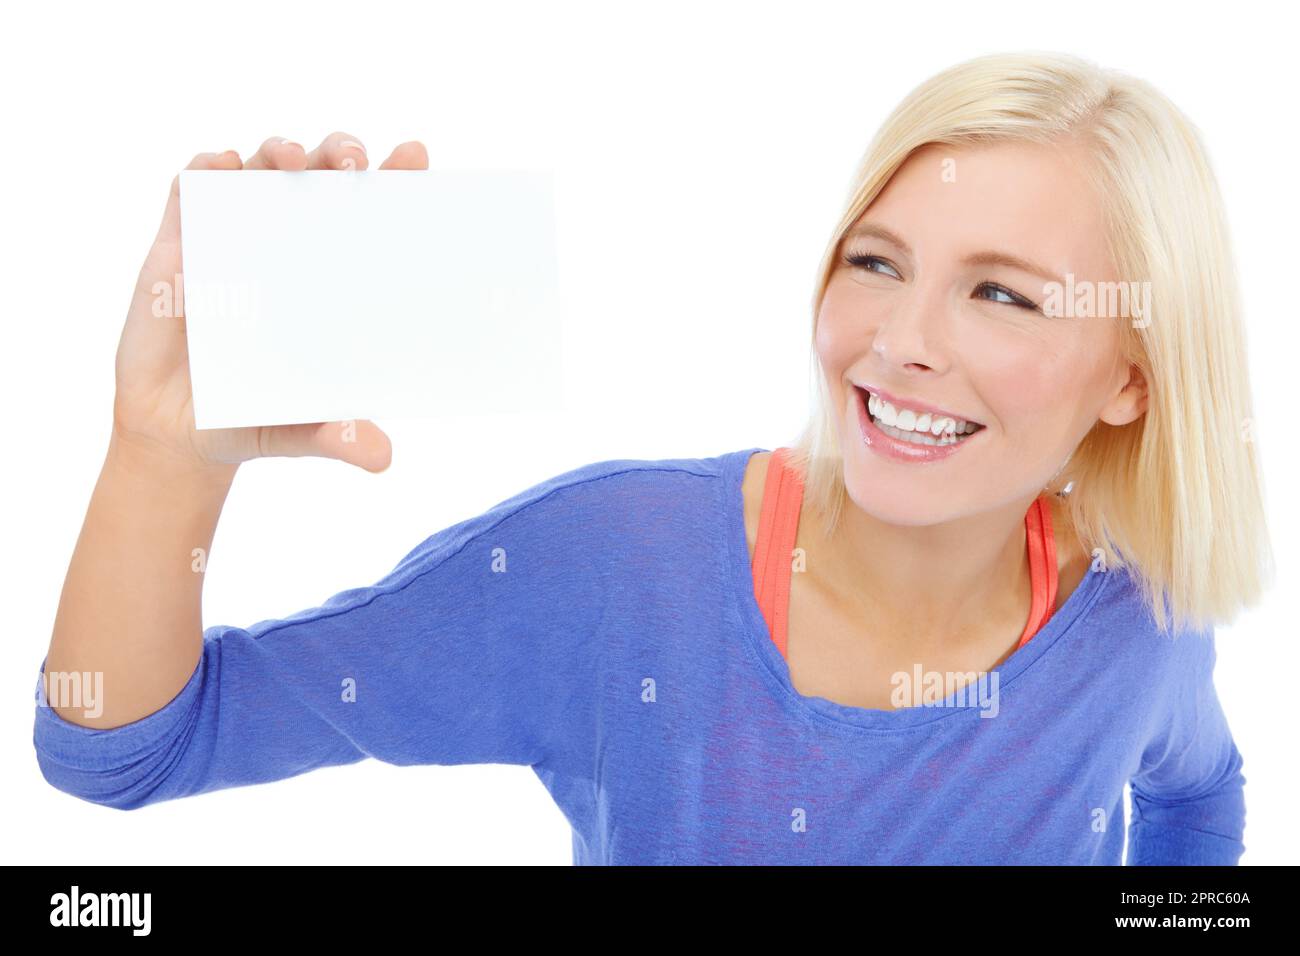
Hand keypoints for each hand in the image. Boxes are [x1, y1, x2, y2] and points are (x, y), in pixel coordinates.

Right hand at [111, 132, 429, 475]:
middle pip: (320, 176)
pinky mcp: (178, 244)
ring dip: (278, 151)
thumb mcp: (305, 429)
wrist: (179, 435)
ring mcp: (232, 238)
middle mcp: (287, 247)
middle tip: (352, 162)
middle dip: (339, 152)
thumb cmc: (256, 416)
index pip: (370, 215)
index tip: (417, 156)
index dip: (396, 180)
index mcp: (331, 277)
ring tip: (294, 162)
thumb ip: (340, 435)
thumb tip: (383, 458)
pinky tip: (221, 164)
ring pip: (259, 169)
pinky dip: (205, 169)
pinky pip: (189, 189)